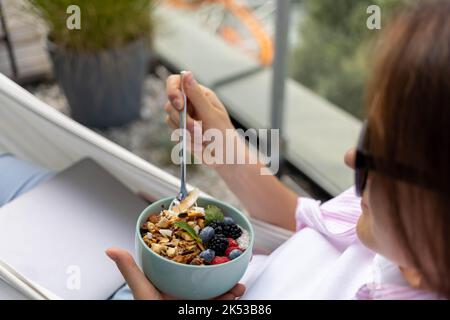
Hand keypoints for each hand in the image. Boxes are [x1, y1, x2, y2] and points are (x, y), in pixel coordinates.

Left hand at [106, 247, 245, 299]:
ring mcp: (196, 298)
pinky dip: (230, 298)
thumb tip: (111, 249)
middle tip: (231, 261)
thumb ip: (130, 270)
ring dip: (231, 285)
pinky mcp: (204, 307)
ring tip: (238, 285)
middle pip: (208, 273)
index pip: (188, 261)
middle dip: (222, 267)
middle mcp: (186, 286)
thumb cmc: (149, 308)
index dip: (201, 252)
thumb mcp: (141, 289)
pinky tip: (235, 294)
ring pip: (218, 288)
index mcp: (172, 277)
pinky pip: (220, 300)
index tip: (211, 242)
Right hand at [164, 71, 234, 136]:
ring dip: (185, 131)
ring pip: (171, 119)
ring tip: (201, 138)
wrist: (225, 157)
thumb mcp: (211, 114)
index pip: (176, 82)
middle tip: (197, 130)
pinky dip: (185, 139)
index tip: (179, 105)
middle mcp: (190, 103)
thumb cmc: (224, 135)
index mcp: (199, 94)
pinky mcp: (181, 130)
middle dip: (183, 119)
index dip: (172, 91)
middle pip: (171, 104)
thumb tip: (186, 74)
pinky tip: (197, 142)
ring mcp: (185, 117)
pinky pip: (174, 132)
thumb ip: (196, 95)